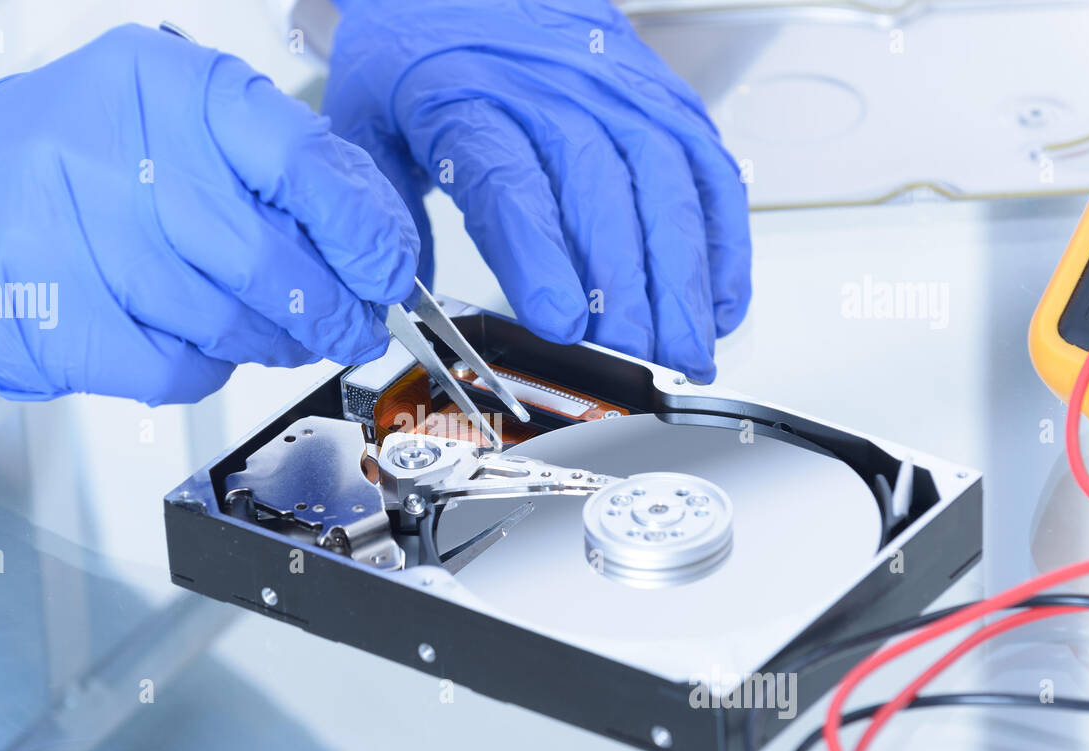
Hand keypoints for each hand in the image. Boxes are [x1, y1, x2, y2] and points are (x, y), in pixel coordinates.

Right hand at [0, 24, 418, 404]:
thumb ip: (268, 167)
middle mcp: (123, 154)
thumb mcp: (170, 123)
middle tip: (352, 325)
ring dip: (271, 340)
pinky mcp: (62, 320)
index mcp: (168, 89)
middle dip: (330, 308)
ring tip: (275, 332)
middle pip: (272, 261)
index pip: (302, 162)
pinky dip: (206, 367)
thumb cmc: (72, 163)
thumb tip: (369, 240)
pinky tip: (195, 341)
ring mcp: (85, 240)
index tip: (387, 270)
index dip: (361, 231)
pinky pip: (180, 367)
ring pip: (231, 323)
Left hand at [324, 0, 750, 381]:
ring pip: (666, 182)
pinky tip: (723, 296)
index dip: (542, 256)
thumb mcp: (364, 120)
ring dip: (685, 275)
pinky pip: (706, 164)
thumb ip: (381, 211)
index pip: (511, 181)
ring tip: (689, 350)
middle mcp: (553, 89)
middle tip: (642, 363)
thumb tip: (396, 295)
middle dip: (631, 290)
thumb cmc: (417, 49)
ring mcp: (616, 87)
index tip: (563, 322)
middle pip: (603, 193)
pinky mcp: (659, 92)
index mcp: (466, 97)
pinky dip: (724, 235)